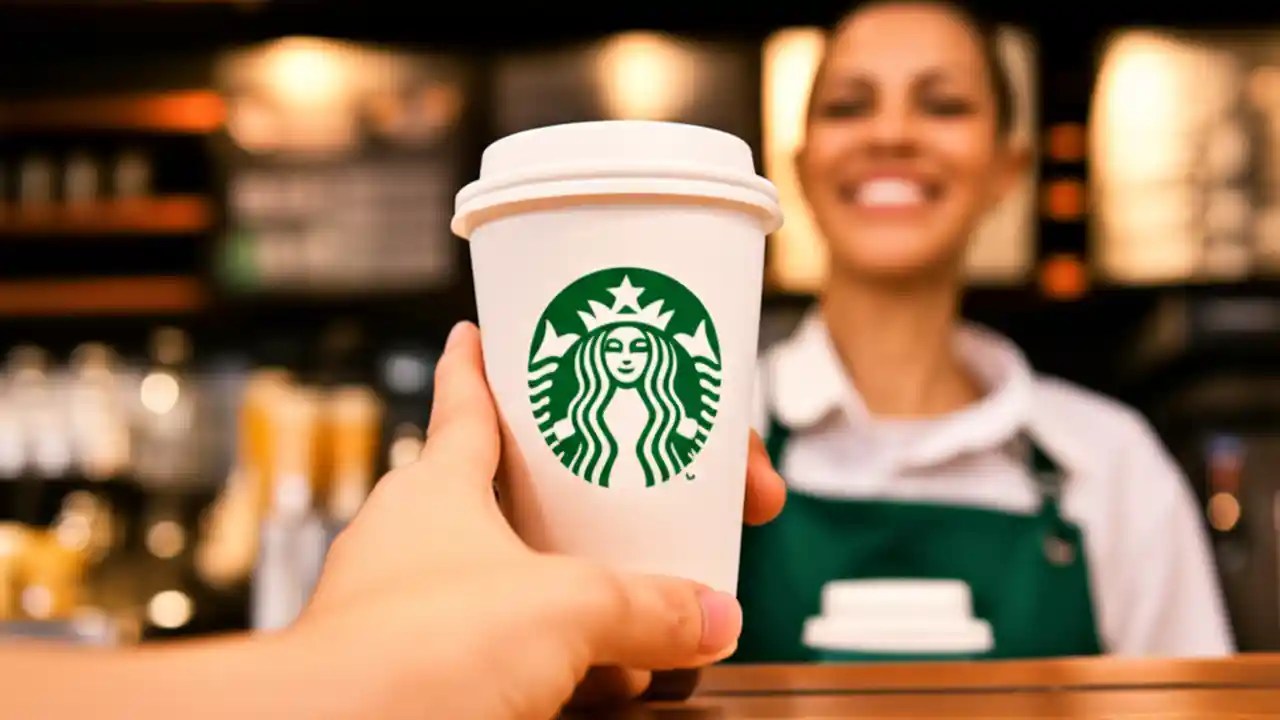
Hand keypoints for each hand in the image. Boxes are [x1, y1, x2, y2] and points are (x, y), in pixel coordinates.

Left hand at [288, 322, 767, 719]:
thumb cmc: (417, 648)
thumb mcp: (566, 607)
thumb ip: (648, 607)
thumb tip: (715, 619)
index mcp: (437, 488)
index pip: (464, 406)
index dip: (477, 368)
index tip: (475, 334)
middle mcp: (414, 542)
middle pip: (505, 504)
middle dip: (575, 514)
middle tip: (633, 509)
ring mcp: (406, 612)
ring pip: (506, 589)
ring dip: (572, 606)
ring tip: (639, 622)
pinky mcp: (413, 675)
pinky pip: (494, 656)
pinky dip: (551, 668)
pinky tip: (600, 685)